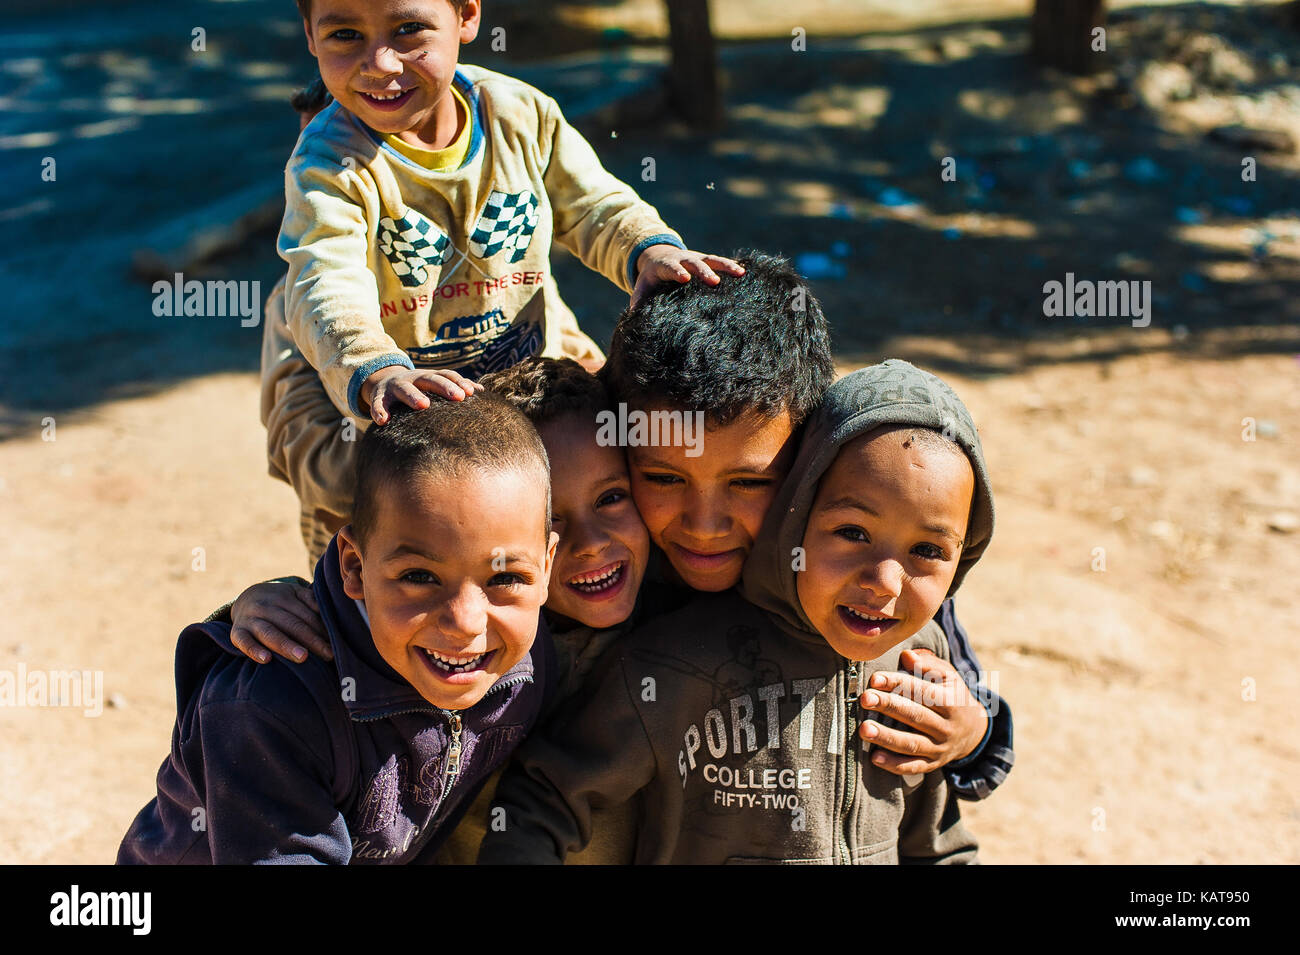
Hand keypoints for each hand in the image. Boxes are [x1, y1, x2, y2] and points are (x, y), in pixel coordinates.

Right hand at [229, 579, 331, 664]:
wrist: (245, 597)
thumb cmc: (279, 601)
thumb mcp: (294, 594)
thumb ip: (311, 601)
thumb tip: (331, 611)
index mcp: (285, 596)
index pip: (306, 615)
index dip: (322, 629)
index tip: (336, 643)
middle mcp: (267, 606)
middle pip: (292, 624)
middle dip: (312, 640)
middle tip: (328, 654)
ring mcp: (251, 619)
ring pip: (270, 633)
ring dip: (286, 645)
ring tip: (303, 657)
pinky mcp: (237, 632)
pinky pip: (243, 641)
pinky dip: (253, 650)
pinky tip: (266, 659)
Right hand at [361, 366, 477, 424]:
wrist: (385, 382)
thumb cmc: (419, 388)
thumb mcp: (434, 384)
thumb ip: (455, 386)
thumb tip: (482, 391)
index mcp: (429, 376)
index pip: (446, 375)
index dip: (459, 382)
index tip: (471, 393)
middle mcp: (413, 378)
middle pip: (430, 379)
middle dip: (444, 387)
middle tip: (458, 397)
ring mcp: (395, 386)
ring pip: (404, 389)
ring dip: (414, 396)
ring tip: (424, 405)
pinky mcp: (379, 397)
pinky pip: (378, 403)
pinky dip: (379, 410)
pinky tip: (383, 421)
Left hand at [630, 245, 744, 307]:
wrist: (660, 256)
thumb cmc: (651, 278)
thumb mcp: (643, 287)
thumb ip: (639, 301)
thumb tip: (633, 318)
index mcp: (666, 265)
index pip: (672, 268)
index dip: (678, 272)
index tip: (684, 278)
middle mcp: (684, 259)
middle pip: (695, 263)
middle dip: (705, 271)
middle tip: (715, 281)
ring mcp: (698, 258)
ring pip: (713, 260)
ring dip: (727, 266)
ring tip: (741, 273)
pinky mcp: (708, 260)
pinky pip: (722, 262)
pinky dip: (733, 266)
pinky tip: (746, 272)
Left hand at [858, 648, 987, 774]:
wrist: (973, 731)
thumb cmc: (953, 696)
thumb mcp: (949, 677)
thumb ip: (929, 665)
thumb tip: (907, 656)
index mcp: (951, 702)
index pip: (923, 692)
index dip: (898, 684)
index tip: (875, 679)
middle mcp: (947, 727)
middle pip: (916, 716)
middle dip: (889, 706)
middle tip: (865, 698)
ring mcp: (940, 748)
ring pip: (912, 744)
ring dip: (887, 737)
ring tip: (864, 729)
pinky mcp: (932, 764)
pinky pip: (913, 766)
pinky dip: (894, 764)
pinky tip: (874, 757)